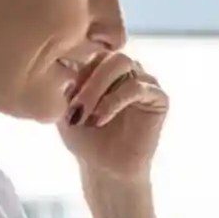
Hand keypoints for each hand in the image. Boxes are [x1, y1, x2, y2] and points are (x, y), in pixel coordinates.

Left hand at [58, 52, 168, 185]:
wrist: (105, 169)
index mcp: (103, 67)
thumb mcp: (63, 105)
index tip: (60, 95)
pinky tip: (101, 119)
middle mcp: (126, 70)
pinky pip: (138, 86)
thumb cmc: (84, 139)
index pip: (89, 48)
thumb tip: (62, 60)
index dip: (73, 67)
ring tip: (85, 113)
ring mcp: (144, 81)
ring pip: (123, 63)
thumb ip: (64, 81)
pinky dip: (115, 101)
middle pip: (107, 52)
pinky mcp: (158, 98)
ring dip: (99, 87)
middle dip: (87, 77)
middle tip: (73, 104)